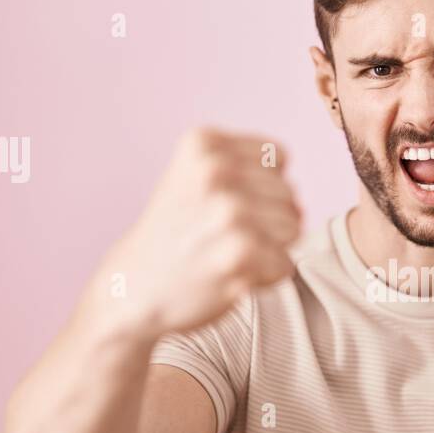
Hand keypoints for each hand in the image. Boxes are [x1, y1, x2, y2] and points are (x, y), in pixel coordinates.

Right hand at [105, 128, 302, 336]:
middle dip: (266, 221)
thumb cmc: (174, 234)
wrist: (134, 288)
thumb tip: (299, 201)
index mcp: (205, 143)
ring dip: (267, 249)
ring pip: (294, 229)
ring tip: (225, 253)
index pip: (279, 160)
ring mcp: (229, 211)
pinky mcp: (241, 252)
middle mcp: (217, 170)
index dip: (261, 189)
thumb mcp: (194, 176)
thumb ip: (245, 166)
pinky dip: (264, 277)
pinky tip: (228, 274)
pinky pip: (285, 264)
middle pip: (290, 195)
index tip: (221, 206)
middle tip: (220, 236)